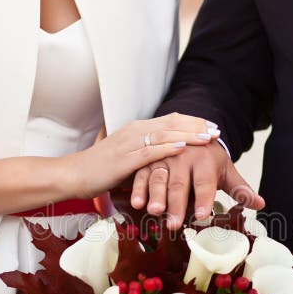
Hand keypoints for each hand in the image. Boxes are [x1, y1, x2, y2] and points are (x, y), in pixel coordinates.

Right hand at [65, 114, 217, 198]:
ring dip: (189, 134)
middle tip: (217, 129)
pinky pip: (150, 151)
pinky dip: (168, 147)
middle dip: (197, 125)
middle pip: (172, 122)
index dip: (193, 121)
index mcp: (137, 129)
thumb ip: (147, 155)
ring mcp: (129, 143)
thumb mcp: (128, 157)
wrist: (75, 174)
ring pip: (165, 134)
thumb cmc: (101, 169)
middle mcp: (135, 131)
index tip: (211, 126)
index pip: (171, 119)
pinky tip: (183, 147)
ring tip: (207, 136)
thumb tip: (167, 160)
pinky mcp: (124, 159)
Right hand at [130, 132, 265, 228]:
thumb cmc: (208, 159)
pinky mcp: (148, 161)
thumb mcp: (226, 171)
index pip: (205, 182)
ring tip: (155, 211)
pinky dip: (138, 189)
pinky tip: (137, 203)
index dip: (204, 199)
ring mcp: (164, 158)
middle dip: (177, 205)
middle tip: (175, 224)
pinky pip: (142, 175)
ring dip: (155, 195)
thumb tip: (260, 203)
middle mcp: (183, 157)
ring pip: (159, 178)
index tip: (203, 216)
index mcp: (205, 160)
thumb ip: (240, 189)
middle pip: (180, 183)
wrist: (189, 132)